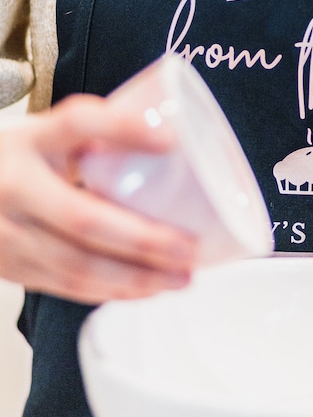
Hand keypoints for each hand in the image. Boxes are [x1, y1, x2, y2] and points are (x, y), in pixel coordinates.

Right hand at [0, 94, 197, 303]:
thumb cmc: (14, 160)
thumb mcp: (43, 134)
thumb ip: (94, 135)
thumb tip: (170, 142)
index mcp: (28, 140)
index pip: (76, 124)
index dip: (123, 130)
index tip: (169, 142)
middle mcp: (13, 186)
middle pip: (85, 219)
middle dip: (145, 241)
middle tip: (190, 247)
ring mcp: (6, 233)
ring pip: (78, 265)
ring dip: (136, 278)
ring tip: (180, 276)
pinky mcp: (10, 267)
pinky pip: (66, 285)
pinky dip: (111, 292)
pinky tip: (145, 288)